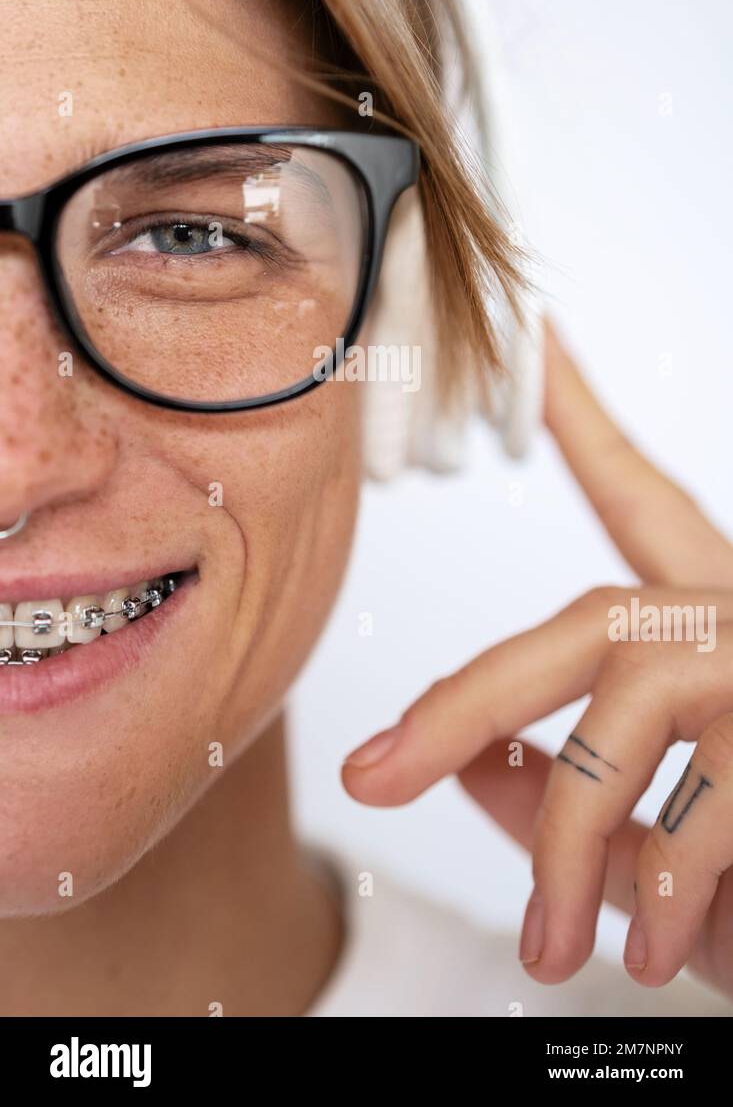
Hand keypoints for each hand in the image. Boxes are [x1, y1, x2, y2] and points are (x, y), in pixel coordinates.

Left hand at [341, 323, 732, 997]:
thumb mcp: (649, 846)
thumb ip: (558, 794)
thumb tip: (463, 758)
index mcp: (711, 624)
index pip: (643, 502)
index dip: (591, 421)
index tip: (540, 340)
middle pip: (583, 623)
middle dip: (465, 700)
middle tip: (371, 777)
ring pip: (625, 720)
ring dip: (569, 846)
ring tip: (548, 946)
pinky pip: (708, 806)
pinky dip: (665, 888)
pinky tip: (648, 950)